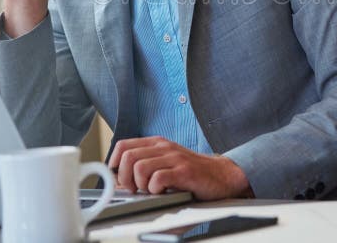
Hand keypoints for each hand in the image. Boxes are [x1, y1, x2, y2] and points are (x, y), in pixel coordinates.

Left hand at [107, 136, 252, 200]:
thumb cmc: (192, 173)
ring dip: (140, 184)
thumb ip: (145, 168)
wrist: (222, 175)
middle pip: (128, 157)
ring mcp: (174, 158)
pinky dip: (155, 190)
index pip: (124, 146)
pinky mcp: (184, 171)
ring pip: (140, 167)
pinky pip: (158, 179)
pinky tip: (163, 192)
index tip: (118, 178)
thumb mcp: (165, 164)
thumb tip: (120, 183)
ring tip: (150, 191)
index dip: (114, 163)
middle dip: (125, 178)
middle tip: (135, 189)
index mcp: (156, 144)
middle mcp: (164, 147)